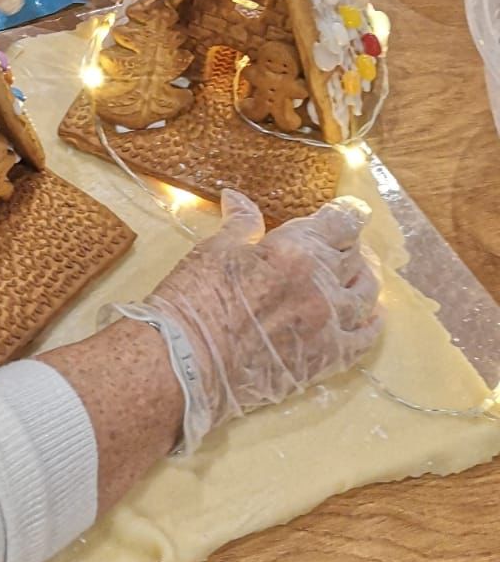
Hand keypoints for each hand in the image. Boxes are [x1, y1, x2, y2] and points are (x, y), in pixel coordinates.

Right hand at [115, 190, 381, 452]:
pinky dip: (371, 324)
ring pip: (366, 294)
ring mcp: (329, 325)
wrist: (189, 363)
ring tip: (356, 274)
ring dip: (363, 279)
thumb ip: (240, 224)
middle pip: (356, 257)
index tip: (350, 210)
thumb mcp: (215, 250)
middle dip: (349, 245)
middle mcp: (323, 286)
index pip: (341, 223)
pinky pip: (365, 339)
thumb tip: (238, 198)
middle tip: (340, 243)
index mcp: (296, 251)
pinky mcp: (327, 359)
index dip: (349, 213)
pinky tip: (369, 316)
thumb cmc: (195, 300)